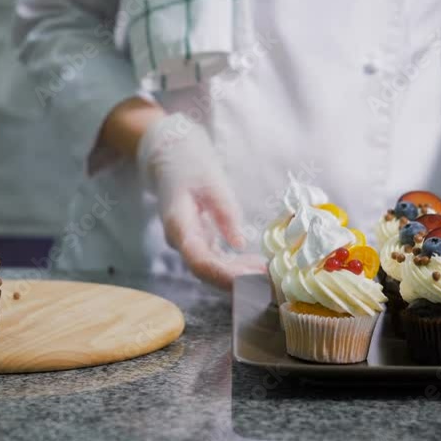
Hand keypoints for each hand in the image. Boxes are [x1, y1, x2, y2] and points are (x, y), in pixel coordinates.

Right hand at [137, 113, 264, 288]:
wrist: (169, 157)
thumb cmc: (189, 164)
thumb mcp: (211, 181)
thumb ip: (225, 212)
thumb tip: (239, 243)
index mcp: (179, 226)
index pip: (200, 262)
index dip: (225, 276)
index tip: (253, 281)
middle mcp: (181, 241)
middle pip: (208, 272)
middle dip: (240, 281)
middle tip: (272, 283)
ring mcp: (189, 243)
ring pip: (213, 270)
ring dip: (242, 277)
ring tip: (271, 276)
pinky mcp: (199, 241)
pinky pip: (217, 261)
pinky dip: (238, 267)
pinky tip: (260, 266)